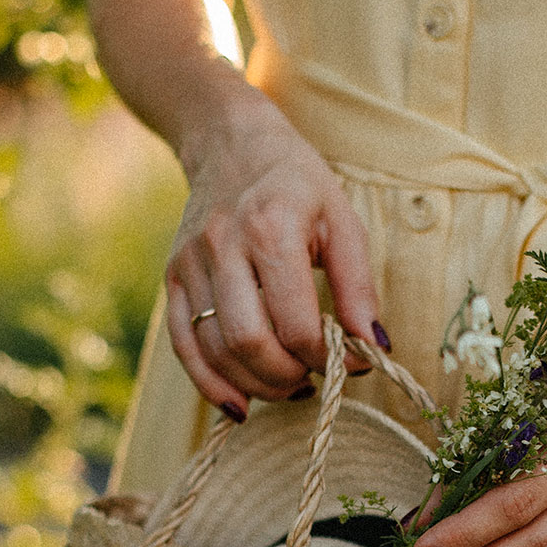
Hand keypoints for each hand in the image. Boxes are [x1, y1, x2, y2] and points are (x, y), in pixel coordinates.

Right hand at [165, 95, 380, 418]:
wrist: (231, 142)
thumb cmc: (298, 183)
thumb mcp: (342, 221)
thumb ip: (359, 286)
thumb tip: (374, 346)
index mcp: (272, 229)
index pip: (297, 323)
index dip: (329, 357)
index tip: (353, 361)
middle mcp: (223, 247)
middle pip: (249, 342)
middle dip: (288, 377)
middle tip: (316, 379)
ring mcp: (190, 263)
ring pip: (214, 350)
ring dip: (255, 385)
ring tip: (290, 386)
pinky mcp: (172, 277)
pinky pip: (182, 344)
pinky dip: (209, 383)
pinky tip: (240, 403)